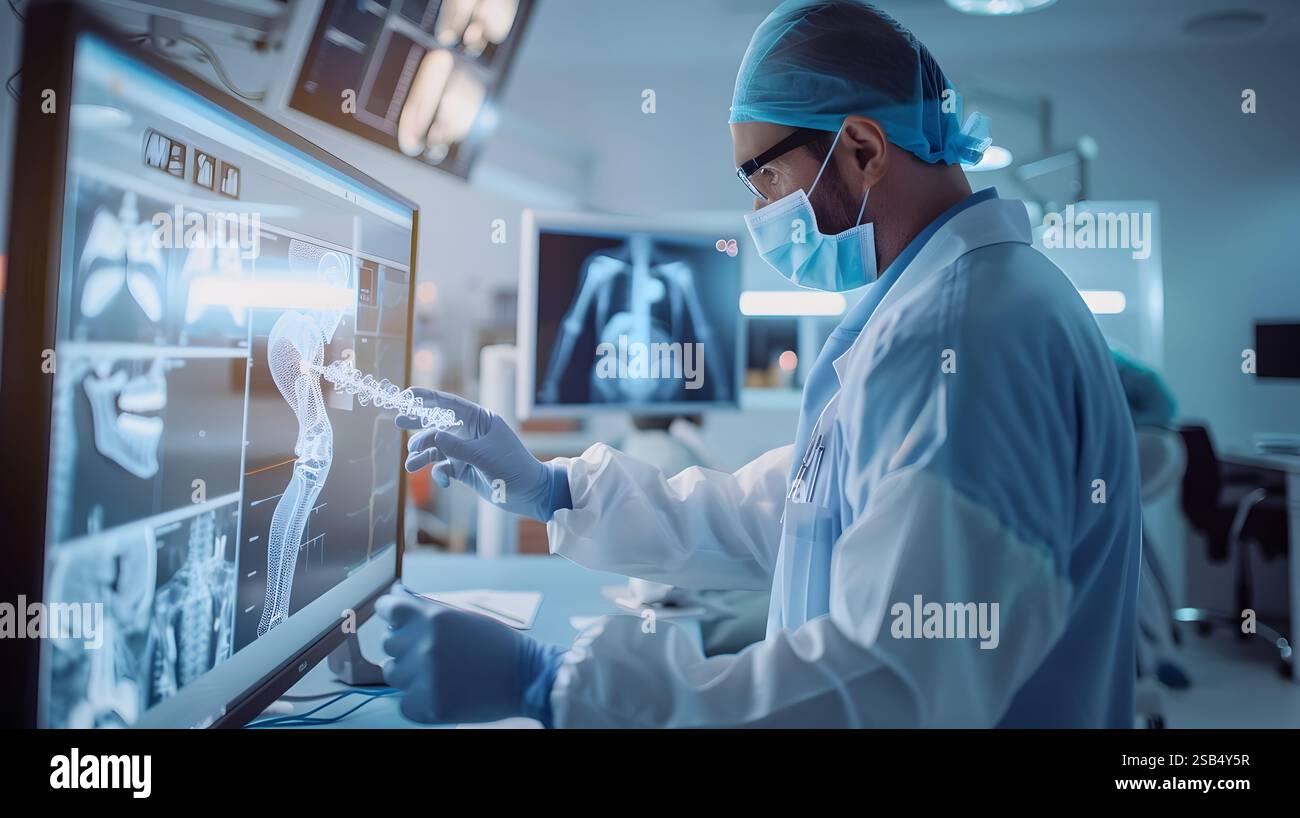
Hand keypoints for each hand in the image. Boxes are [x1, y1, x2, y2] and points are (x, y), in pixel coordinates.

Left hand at [375, 587, 564, 725]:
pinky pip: (404, 703)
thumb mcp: (461, 615)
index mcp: (434, 618)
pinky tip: (440, 690)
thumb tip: (395, 594)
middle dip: (405, 645)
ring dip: (408, 672)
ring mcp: (426, 677)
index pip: (388, 608)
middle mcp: (425, 645)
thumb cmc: (495, 644)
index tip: (396, 619)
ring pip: (393, 673)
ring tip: (437, 671)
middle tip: (432, 650)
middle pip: (388, 642)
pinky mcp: (430, 706)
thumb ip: (425, 607)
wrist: (525, 676)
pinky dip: (417, 700)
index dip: (390, 612)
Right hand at [397, 388, 568, 520]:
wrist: (528, 493)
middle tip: (398, 421)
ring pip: (436, 447)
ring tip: (410, 464)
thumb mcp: (483, 456)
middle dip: (418, 423)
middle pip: (438, 422)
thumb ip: (456, 446)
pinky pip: (443, 467)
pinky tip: (445, 483)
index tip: (407, 393)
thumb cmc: (512, 467)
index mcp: (479, 420)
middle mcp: (470, 432)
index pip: (450, 404)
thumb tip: (432, 435)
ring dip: (422, 455)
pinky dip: (439, 474)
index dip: (428, 397)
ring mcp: (466, 451)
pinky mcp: (464, 469)